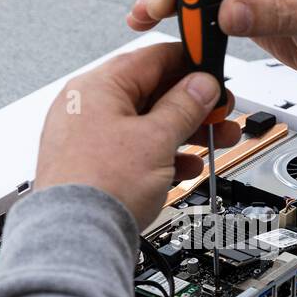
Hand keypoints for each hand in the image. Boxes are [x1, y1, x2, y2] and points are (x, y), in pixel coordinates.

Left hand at [35, 43, 241, 228]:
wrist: (77, 238)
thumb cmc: (100, 187)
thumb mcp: (157, 139)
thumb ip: (184, 106)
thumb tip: (201, 85)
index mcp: (96, 86)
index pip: (153, 58)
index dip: (191, 64)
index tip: (216, 75)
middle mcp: (85, 106)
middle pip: (151, 93)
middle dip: (193, 106)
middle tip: (220, 115)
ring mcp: (85, 137)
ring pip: (144, 124)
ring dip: (182, 133)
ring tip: (212, 143)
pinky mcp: (90, 164)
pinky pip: (132, 150)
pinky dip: (160, 156)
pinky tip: (182, 168)